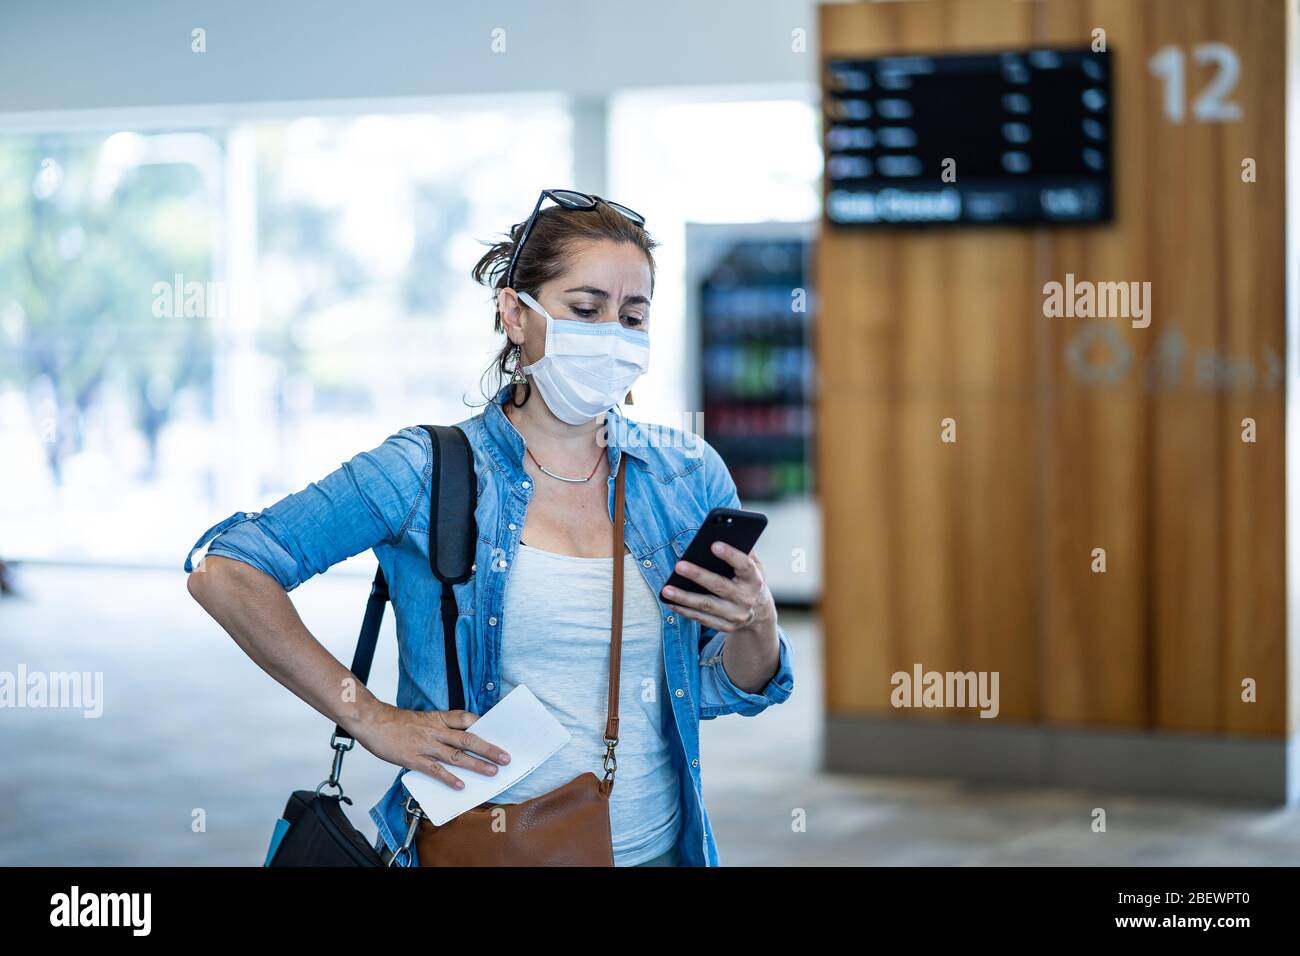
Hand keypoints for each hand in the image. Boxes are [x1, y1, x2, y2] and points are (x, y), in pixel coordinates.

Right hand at [354, 703, 510, 790]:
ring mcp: (426, 745)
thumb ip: (440, 728)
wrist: (372, 721)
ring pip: (456, 755)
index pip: (467, 719)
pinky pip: (435, 770)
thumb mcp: (423, 719)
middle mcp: (435, 730)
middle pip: (468, 739)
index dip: (484, 726)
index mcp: (438, 718)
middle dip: (489, 749)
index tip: (500, 733)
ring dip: (476, 764)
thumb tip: (459, 740)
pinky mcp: (414, 758)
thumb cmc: (396, 722)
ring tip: (491, 772)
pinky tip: (460, 786)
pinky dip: (448, 778)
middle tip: (505, 757)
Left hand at [659, 542, 775, 634]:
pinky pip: (701, 619)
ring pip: (706, 606)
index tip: (713, 544)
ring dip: (684, 598)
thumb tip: (724, 532)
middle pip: (720, 586)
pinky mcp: (725, 627)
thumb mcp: (755, 565)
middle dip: (698, 575)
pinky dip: (684, 611)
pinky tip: (670, 602)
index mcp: (755, 579)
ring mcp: (736, 615)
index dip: (731, 555)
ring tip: (666, 589)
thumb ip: (744, 550)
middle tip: (678, 566)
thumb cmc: (749, 580)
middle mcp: (747, 599)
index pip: (744, 566)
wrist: (759, 613)